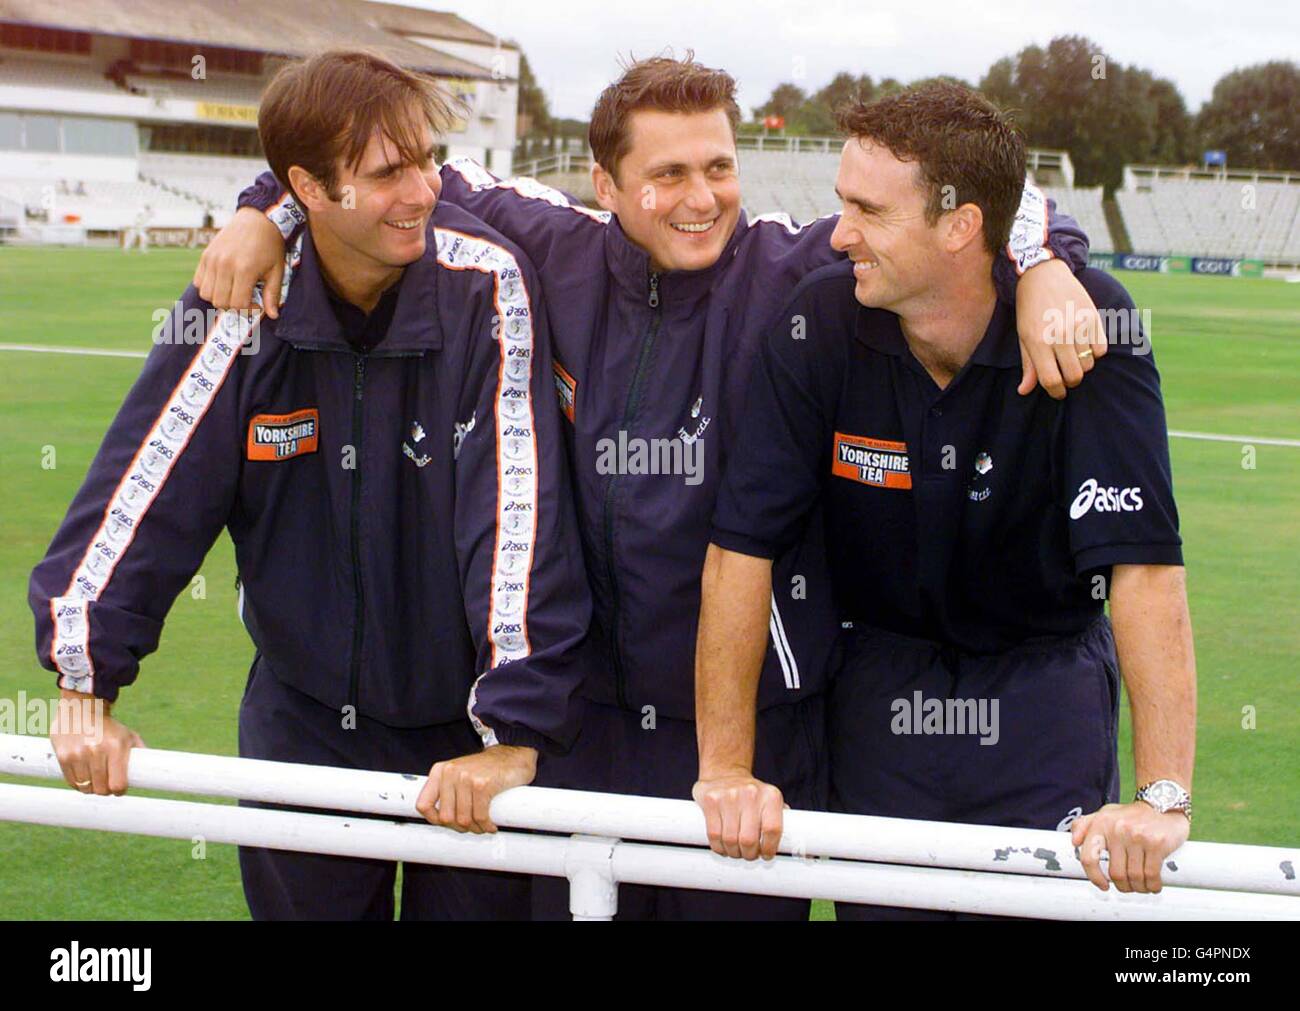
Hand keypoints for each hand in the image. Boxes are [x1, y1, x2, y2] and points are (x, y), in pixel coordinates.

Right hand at [49, 690, 143, 795]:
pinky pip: (72, 782)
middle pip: (101, 789)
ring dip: (92, 788)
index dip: (120, 791)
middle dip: (106, 790)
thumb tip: (152, 771)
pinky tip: (84, 776)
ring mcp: (78, 755)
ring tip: (96, 780)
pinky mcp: (63, 757)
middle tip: (108, 785)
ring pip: (86, 788)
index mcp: (116, 747)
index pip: (118, 784)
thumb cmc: (109, 726)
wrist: (82, 709)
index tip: (120, 789)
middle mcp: (96, 751)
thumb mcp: (128, 736)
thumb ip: (140, 753)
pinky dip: (78, 784)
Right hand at [194, 207, 286, 316]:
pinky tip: (223, 282)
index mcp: (244, 269)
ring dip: (219, 297)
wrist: (258, 219)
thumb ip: (273, 294)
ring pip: (206, 294)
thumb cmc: (270, 245)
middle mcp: (224, 265)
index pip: (237, 304)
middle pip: (220, 301)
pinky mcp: (205, 255)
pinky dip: (209, 287)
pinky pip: (198, 281)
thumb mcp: (277, 270)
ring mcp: (212, 260)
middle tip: (245, 297)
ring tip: (233, 290)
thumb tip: (272, 316)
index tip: (256, 302)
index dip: (248, 309)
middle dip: (233, 305)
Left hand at [416, 745, 536, 833]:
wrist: (513, 757)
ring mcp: (466, 778)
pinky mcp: (483, 785)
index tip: (446, 824)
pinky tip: (491, 825)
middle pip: (445, 817)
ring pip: (463, 819)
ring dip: (475, 828)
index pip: (423, 804)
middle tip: (471, 826)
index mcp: (440, 771)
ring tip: (482, 826)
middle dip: (459, 827)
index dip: (433, 820)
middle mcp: (450, 772)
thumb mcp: (459, 774)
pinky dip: (486, 826)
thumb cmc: (487, 769)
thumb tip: (440, 820)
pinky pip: (480, 816)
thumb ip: (447, 792)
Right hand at [692, 768, 784, 860]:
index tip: (765, 855)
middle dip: (748, 854)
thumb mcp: (769, 799)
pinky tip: (723, 846)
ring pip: (730, 840)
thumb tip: (793, 842)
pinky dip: (719, 847)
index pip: (773, 829)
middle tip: (748, 855)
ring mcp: (729, 796)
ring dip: (733, 852)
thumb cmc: (751, 794)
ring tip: (736, 851)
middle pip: (749, 840)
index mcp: (770, 796)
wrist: (725, 772)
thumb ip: (780, 818)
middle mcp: (751, 794)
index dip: (768, 848)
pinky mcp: (711, 800)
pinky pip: (714, 834)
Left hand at [1015, 259, 1106, 398]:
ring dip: (1082, 365)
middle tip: (1066, 374)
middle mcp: (1060, 335)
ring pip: (1089, 364)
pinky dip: (1095, 352)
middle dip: (1071, 381)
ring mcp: (1078, 326)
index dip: (1056, 392)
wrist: (1043, 275)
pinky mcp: (1093, 317)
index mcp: (1038, 342)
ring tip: (1073, 356)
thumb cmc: (1030, 309)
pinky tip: (1085, 344)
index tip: (1058, 392)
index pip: (1052, 380)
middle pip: (1074, 376)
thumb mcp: (1023, 337)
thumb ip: (1028, 365)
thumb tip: (1024, 391)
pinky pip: (1102, 349)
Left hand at [1071, 801, 1189, 893]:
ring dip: (1139, 888)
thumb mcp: (1105, 814)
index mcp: (1101, 823)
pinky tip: (1153, 885)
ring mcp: (1138, 836)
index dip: (1094, 877)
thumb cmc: (1132, 815)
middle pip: (1116, 873)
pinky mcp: (1157, 843)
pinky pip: (1152, 875)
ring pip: (1134, 877)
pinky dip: (1153, 886)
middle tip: (1127, 886)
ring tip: (1141, 886)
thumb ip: (1085, 825)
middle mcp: (1117, 829)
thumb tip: (1074, 842)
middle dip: (1123, 886)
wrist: (1162, 805)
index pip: (1089, 857)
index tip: (1103, 885)